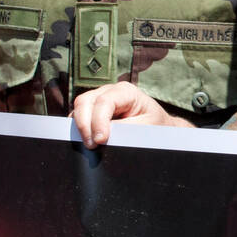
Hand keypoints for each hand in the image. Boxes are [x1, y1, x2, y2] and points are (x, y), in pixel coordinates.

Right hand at [71, 82, 187, 147]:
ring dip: (80, 127)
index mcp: (126, 91)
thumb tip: (104, 137)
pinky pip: (78, 116)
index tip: (100, 140)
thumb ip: (125, 130)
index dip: (98, 121)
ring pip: (78, 108)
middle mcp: (109, 91)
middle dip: (84, 125)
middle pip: (85, 102)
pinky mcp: (92, 110)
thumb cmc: (154, 124)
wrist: (157, 126)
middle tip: (91, 145)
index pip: (105, 101)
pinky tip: (86, 139)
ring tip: (89, 145)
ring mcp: (98, 98)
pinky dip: (79, 128)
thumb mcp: (146, 127)